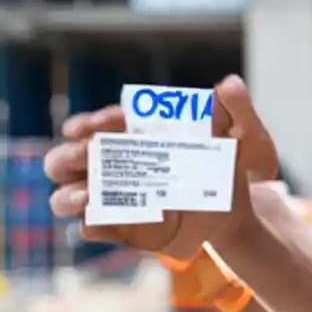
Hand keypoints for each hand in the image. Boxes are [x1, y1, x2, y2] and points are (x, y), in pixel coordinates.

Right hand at [44, 75, 278, 260]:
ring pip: (69, 193)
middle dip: (70, 156)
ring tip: (86, 196)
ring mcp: (114, 197)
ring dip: (69, 194)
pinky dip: (89, 226)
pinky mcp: (121, 227)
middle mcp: (116, 164)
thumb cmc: (231, 170)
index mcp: (135, 135)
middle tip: (88, 157)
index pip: (101, 124)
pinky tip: (95, 222)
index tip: (103, 124)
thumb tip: (229, 83)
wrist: (238, 215)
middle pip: (70, 157)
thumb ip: (237, 110)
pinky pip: (91, 227)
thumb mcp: (242, 138)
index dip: (93, 122)